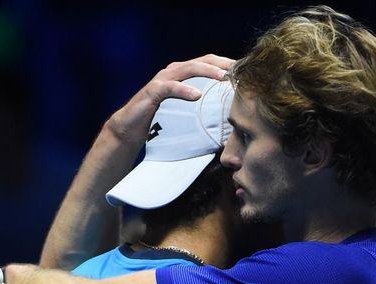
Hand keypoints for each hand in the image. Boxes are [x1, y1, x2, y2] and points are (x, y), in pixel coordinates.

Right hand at [106, 54, 235, 144]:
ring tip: (223, 78)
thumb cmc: (159, 122)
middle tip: (240, 70)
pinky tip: (197, 95)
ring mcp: (163, 80)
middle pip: (202, 61)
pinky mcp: (152, 92)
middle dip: (223, 64)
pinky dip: (184, 90)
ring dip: (207, 72)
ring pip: (188, 69)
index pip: (209, 63)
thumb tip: (227, 115)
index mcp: (183, 75)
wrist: (129, 130)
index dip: (228, 65)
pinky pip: (170, 87)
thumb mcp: (185, 112)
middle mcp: (174, 72)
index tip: (246, 71)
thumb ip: (201, 107)